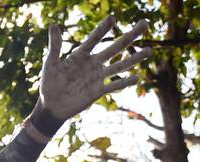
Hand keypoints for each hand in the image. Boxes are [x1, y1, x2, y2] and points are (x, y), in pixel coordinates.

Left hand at [35, 17, 150, 122]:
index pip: (95, 38)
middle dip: (130, 36)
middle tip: (145, 24)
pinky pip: (114, 85)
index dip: (103, 29)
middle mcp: (93, 63)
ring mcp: (98, 77)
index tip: (113, 17)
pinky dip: (125, 82)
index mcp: (81, 55)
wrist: (52, 106)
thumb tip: (54, 25)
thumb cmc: (49, 84)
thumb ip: (55, 46)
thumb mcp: (51, 64)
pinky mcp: (98, 91)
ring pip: (120, 65)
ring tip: (150, 50)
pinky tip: (137, 77)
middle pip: (115, 47)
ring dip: (135, 58)